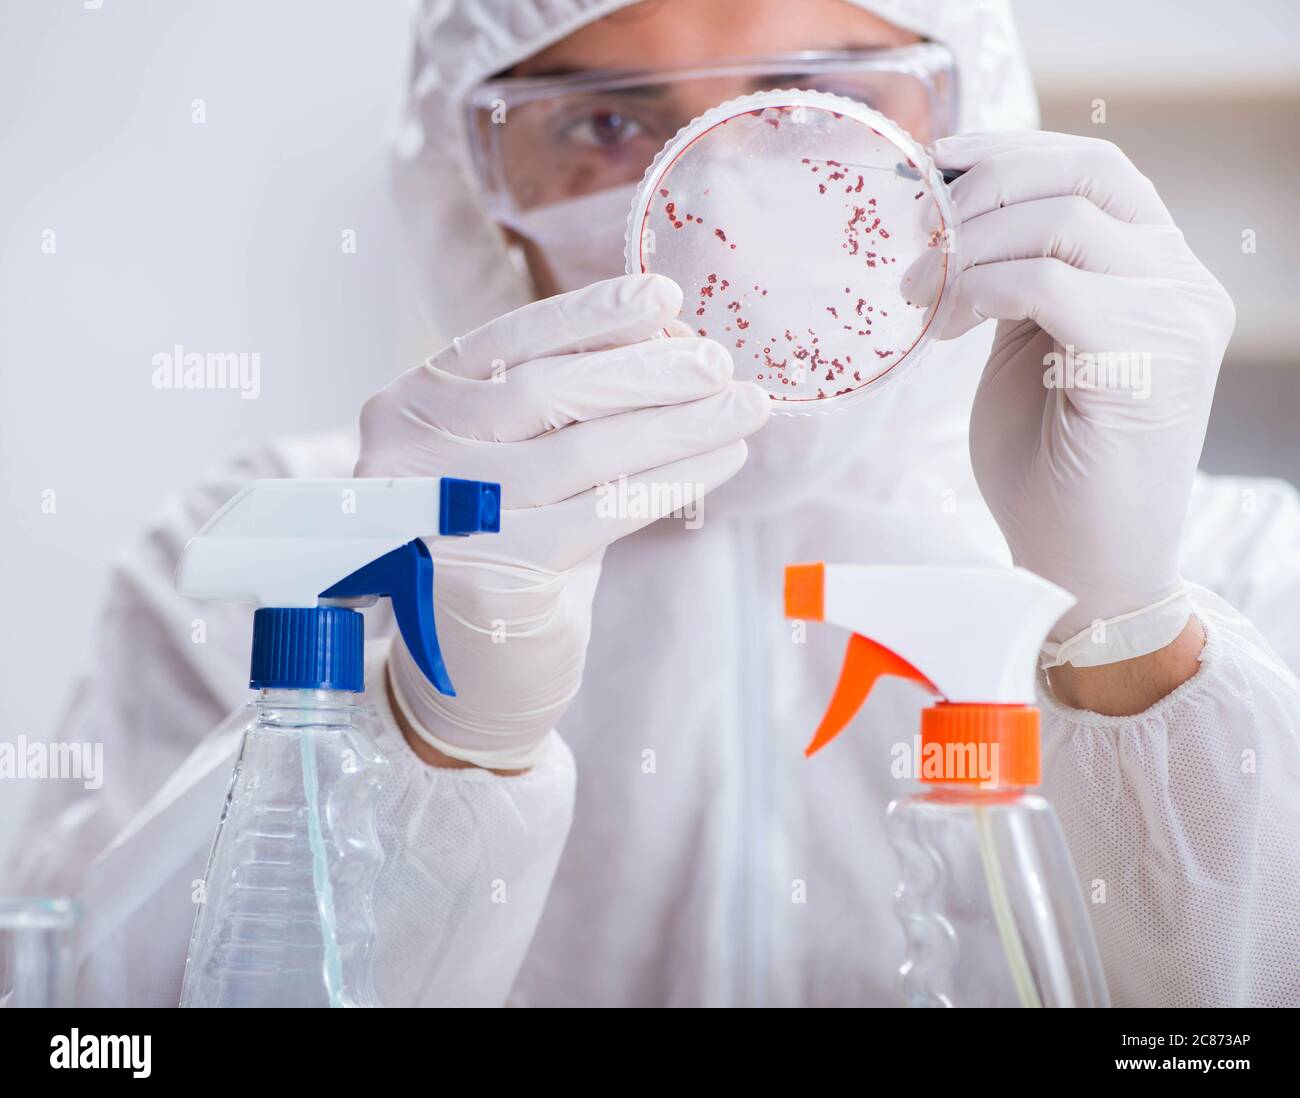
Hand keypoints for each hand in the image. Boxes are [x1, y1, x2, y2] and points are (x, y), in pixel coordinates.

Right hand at [356, 274, 767, 768]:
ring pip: (582, 452)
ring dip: (677, 424)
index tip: (664, 297)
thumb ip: (568, 401)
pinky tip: (721, 459)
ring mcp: (439, 518)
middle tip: (720, 363)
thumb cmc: (510, 544)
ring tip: (744, 407)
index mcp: (410, 405)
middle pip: (545, 392)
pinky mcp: (488, 575)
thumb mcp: (520, 458)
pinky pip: (601, 512)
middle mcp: (408, 455)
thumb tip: (670, 337)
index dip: (589, 314)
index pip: (505, 342)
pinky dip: (671, 480)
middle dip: (646, 372)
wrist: (478, 667)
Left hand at [932, 131, 1234, 666]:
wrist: (1078, 567)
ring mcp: (1175, 319)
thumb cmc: (1047, 465)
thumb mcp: (1027, 347)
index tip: (938, 161)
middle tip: (917, 245)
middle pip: (1085, 173)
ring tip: (922, 299)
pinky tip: (947, 330)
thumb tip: (955, 212)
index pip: (1095, 166)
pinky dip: (981, 292)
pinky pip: (1049, 284)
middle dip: (982, 192)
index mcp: (1157, 269)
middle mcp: (1182, 282)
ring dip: (968, 250)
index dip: (1014, 150)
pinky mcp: (1147, 361)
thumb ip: (1016, 277)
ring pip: (1061, 223)